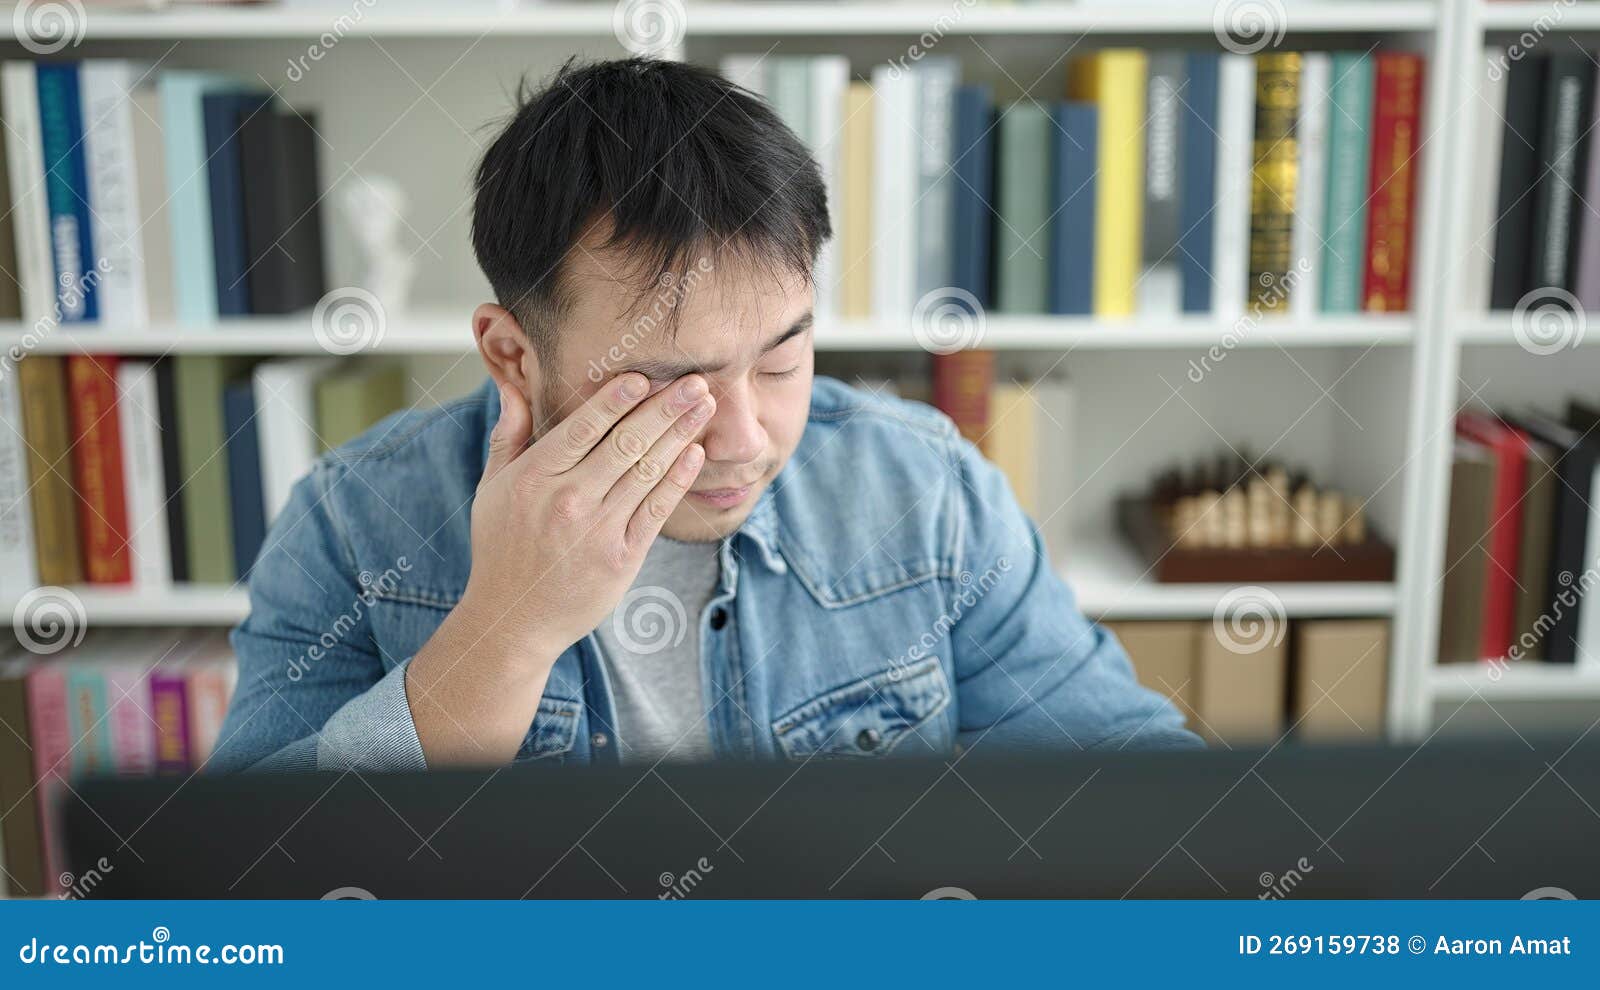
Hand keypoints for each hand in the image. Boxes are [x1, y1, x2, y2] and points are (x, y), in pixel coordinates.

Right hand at [460, 372, 713, 663]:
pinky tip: (694, 453)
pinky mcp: (622, 557)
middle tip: (695, 381)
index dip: (616, 400)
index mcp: (534, 478)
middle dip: (664, 408)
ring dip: (680, 435)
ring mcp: (597, 530)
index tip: (645, 376)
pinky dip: (677, 478)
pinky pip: (656, 509)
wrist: (514, 619)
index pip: (582, 428)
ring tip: (704, 407)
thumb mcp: (491, 488)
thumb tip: (511, 386)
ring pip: (646, 471)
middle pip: (625, 443)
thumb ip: (508, 435)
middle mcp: (568, 501)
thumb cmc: (501, 547)